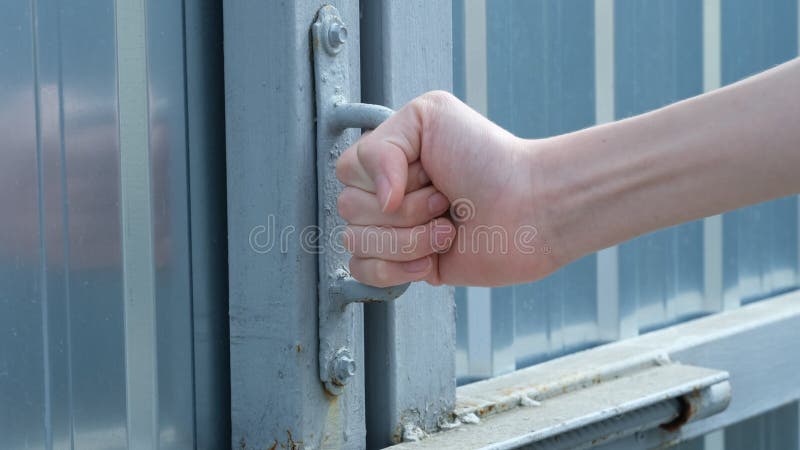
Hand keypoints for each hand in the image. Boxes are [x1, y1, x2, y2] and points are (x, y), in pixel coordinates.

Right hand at [336, 91, 561, 286]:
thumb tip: (377, 202)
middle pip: (349, 210)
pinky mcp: (408, 267)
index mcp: (390, 158)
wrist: (531, 206)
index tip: (427, 168)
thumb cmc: (489, 157)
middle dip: (405, 208)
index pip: (348, 171)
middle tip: (445, 199)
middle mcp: (389, 195)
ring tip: (447, 228)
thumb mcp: (428, 116)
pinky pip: (366, 273)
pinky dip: (398, 267)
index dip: (383, 173)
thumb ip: (380, 147)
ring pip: (357, 243)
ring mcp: (397, 232)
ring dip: (408, 238)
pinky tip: (432, 258)